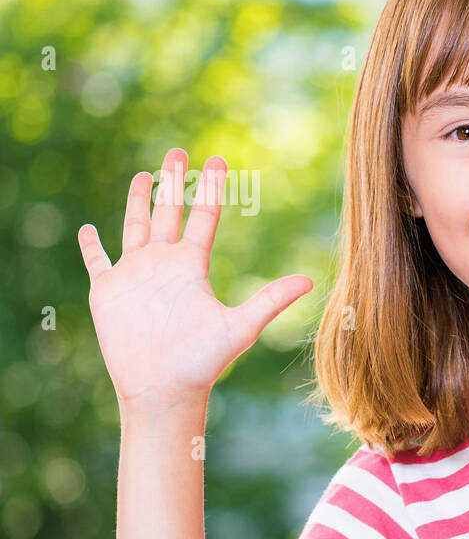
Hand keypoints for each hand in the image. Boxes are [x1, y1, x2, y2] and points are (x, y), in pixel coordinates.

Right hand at [78, 149, 312, 408]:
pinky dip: (91, 246)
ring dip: (138, 202)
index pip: (204, 218)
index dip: (211, 190)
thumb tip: (311, 281)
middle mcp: (164, 264)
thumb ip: (272, 300)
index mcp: (192, 266)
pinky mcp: (108, 292)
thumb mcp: (240, 326)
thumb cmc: (203, 361)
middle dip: (173, 182)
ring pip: (136, 227)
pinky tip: (87, 229)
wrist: (164, 387)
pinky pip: (98, 262)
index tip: (218, 161)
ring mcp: (135, 276)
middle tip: (178, 151)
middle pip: (169, 212)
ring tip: (146, 175)